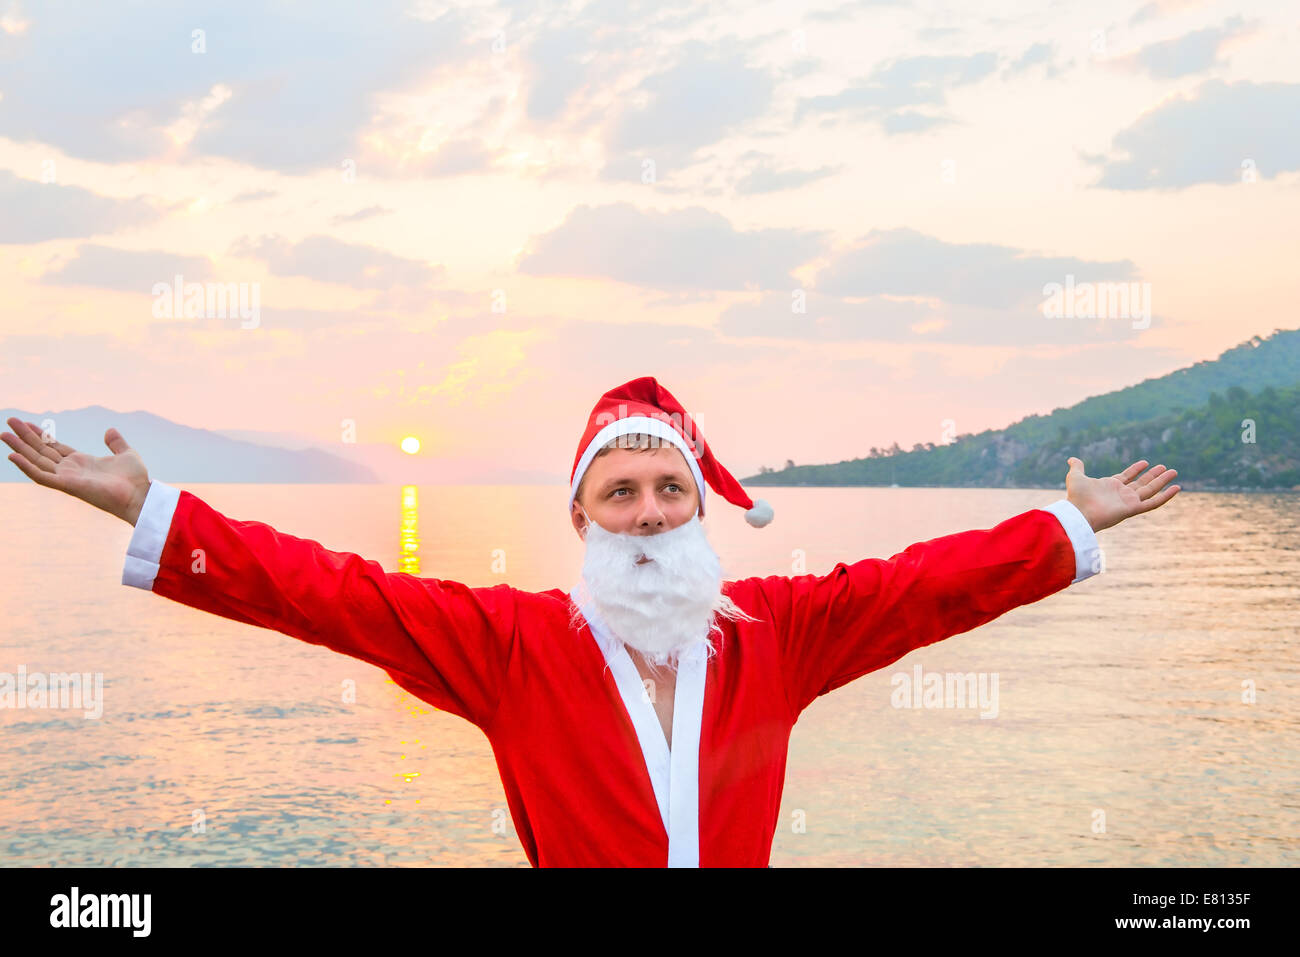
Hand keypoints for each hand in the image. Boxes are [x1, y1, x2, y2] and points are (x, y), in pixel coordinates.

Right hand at [3, 418, 150, 524]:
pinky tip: (13, 456)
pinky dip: (26, 467)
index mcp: (81, 462)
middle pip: (41, 451)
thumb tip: (109, 430)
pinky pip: (42, 476)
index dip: (40, 435)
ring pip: (37, 460)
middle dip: (25, 437)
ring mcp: (67, 478)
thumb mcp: (126, 454)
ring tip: (4, 434)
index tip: (26, 423)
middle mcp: (71, 469)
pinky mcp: (67, 485)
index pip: (54, 446)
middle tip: (8, 423)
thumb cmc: (135, 479)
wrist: (140, 495)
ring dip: (20, 448)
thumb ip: (116, 443)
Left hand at [1065, 456, 1179, 532]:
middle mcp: (1121, 494)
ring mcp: (1128, 502)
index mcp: (1110, 486)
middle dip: (1154, 475)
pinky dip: (1165, 496)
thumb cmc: (1076, 497)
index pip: (1127, 477)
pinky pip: (1153, 503)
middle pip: (1142, 483)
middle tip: (1166, 468)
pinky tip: (1176, 488)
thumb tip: (1071, 458)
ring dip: (1162, 481)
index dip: (1136, 469)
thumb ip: (1077, 467)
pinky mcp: (1133, 509)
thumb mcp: (1076, 477)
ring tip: (1174, 472)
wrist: (1078, 512)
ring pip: (1150, 490)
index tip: (1146, 462)